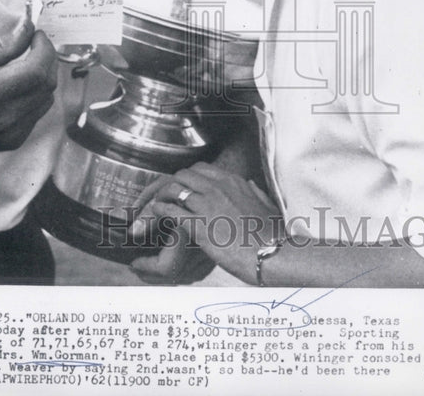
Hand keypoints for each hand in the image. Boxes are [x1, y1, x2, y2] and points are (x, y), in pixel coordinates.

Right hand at [0, 18, 58, 153]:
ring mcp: (13, 132)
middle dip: (47, 60)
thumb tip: (28, 28)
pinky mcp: (15, 140)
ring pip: (47, 99)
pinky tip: (18, 89)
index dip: (44, 48)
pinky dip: (35, 96)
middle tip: (34, 46)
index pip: (37, 69)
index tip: (37, 36)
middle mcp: (6, 116)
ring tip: (26, 66)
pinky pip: (37, 113)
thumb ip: (3, 45)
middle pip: (47, 83)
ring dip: (43, 78)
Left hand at [131, 162, 281, 283]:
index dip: (185, 178)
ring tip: (149, 209)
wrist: (274, 254)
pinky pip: (170, 211)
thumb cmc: (272, 235)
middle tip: (157, 198)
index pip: (200, 169)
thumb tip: (250, 184)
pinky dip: (157, 213)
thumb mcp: (267, 205)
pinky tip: (152, 220)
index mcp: (233, 181)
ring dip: (157, 198)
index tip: (177, 189)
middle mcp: (218, 187)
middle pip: (182, 175)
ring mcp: (208, 204)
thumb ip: (255, 192)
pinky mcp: (200, 224)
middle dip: (167, 185)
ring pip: (172, 189)